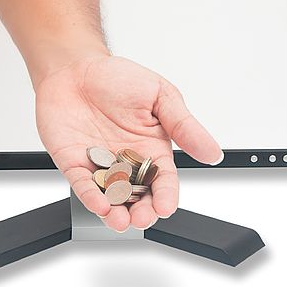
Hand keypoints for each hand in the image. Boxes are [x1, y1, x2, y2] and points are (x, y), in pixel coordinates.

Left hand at [35, 54, 222, 231]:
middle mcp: (126, 162)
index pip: (163, 181)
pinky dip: (90, 197)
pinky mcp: (74, 163)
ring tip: (121, 220)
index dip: (166, 196)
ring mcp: (99, 165)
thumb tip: (212, 151)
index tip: (166, 207)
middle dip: (141, 212)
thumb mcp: (161, 96)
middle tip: (143, 218)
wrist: (76, 66)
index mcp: (151, 149)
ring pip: (110, 198)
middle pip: (138, 197)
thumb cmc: (116, 78)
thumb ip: (184, 126)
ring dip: (116, 213)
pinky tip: (99, 205)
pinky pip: (82, 185)